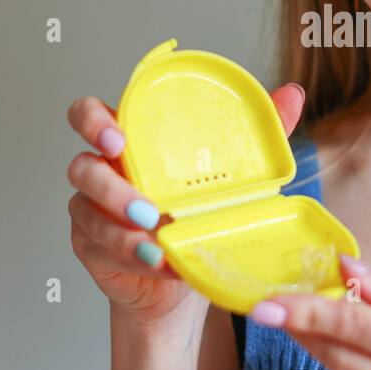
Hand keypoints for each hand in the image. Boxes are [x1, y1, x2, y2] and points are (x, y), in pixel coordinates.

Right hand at [66, 82, 306, 327]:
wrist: (180, 274)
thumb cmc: (198, 213)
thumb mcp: (231, 174)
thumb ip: (254, 132)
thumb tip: (291, 95)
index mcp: (129, 141)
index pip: (89, 115)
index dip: (91, 121)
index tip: (116, 137)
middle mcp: (102, 171)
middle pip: (79, 165)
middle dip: (107, 184)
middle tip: (144, 205)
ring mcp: (90, 210)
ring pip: (87, 212)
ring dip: (122, 229)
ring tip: (157, 242)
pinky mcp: (90, 246)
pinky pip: (100, 247)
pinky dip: (131, 256)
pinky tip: (160, 263)